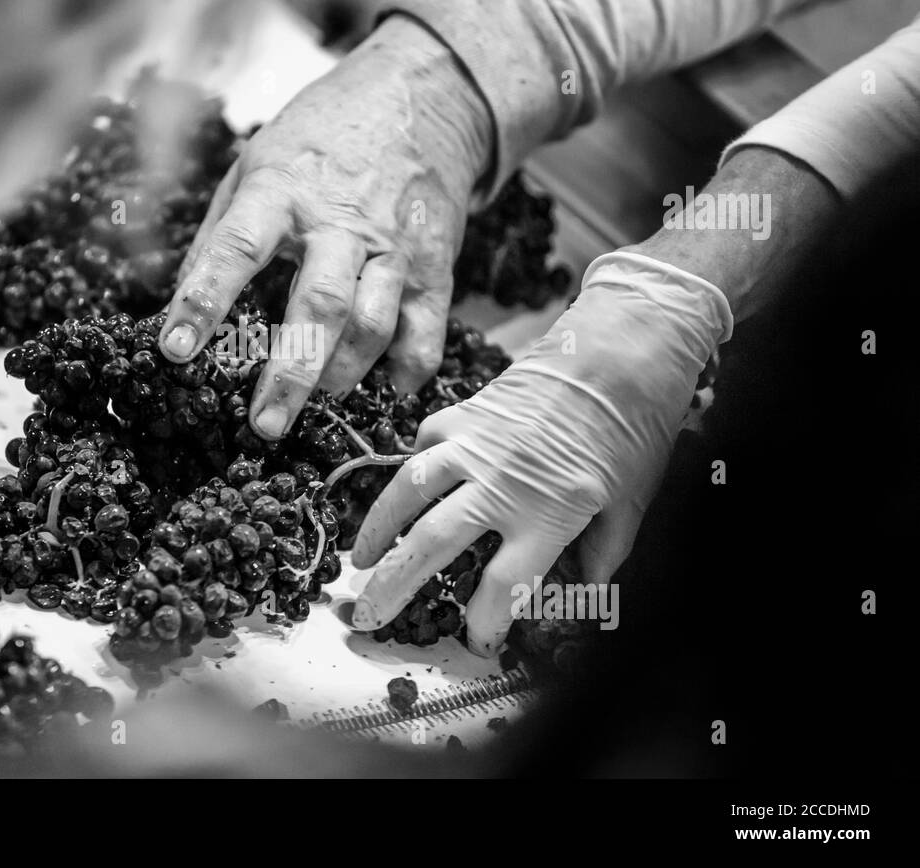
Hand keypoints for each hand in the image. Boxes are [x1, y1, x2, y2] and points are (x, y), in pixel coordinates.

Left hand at [157, 15, 491, 439]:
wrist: (421, 97)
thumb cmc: (320, 139)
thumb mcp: (253, 165)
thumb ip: (219, 234)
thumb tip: (178, 304)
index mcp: (281, 190)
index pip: (236, 249)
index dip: (202, 302)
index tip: (172, 351)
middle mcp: (340, 222)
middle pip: (318, 305)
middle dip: (290, 372)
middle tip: (264, 426)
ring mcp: (393, 247)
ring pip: (373, 325)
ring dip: (344, 376)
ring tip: (320, 403)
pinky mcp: (435, 266)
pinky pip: (425, 332)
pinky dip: (407, 371)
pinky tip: (386, 391)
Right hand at [350, 252, 732, 654]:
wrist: (618, 352)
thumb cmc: (635, 429)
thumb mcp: (633, 502)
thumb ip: (604, 552)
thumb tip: (583, 590)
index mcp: (548, 515)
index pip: (502, 587)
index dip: (484, 624)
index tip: (477, 643)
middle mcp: (501, 483)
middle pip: (432, 546)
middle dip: (393, 588)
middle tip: (367, 617)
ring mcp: (475, 444)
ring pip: (408, 491)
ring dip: (377, 529)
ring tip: (357, 559)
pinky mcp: (464, 412)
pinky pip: (424, 445)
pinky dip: (410, 470)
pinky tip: (401, 491)